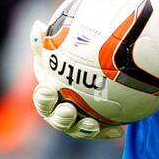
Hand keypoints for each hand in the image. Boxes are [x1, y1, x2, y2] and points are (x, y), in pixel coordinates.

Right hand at [30, 19, 122, 140]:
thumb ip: (47, 40)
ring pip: (77, 129)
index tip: (47, 90)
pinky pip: (101, 132)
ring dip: (83, 128)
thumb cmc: (71, 58)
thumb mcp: (60, 47)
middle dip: (60, 117)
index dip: (43, 97)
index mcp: (48, 94)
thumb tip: (38, 26)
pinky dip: (108, 132)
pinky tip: (120, 130)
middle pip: (57, 118)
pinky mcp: (94, 128)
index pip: (42, 98)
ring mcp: (76, 122)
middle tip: (68, 110)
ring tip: (92, 124)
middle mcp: (59, 111)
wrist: (93, 72)